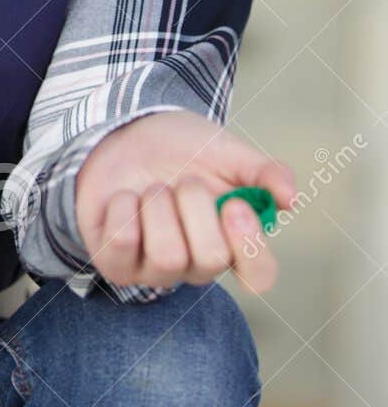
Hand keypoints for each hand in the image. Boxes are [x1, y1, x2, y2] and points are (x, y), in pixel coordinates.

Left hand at [74, 111, 296, 294]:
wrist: (128, 130)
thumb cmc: (184, 150)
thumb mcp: (228, 151)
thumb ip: (263, 171)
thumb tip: (290, 199)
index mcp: (232, 241)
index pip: (259, 276)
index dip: (250, 247)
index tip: (235, 204)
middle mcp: (196, 264)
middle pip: (210, 260)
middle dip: (194, 205)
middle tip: (183, 181)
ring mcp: (153, 269)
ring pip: (166, 257)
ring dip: (157, 205)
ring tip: (152, 188)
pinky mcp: (115, 262)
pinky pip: (121, 245)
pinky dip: (122, 208)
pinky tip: (124, 198)